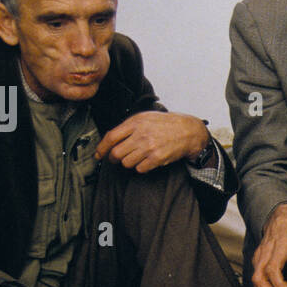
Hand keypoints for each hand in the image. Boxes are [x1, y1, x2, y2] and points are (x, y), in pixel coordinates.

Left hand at [95, 111, 209, 171]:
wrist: (188, 131)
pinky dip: (140, 167)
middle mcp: (141, 134)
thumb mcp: (145, 117)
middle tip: (116, 159)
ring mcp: (149, 147)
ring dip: (128, 163)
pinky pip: (139, 169)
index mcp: (135, 122)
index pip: (111, 137)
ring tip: (136, 157)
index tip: (98, 154)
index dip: (101, 148)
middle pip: (116, 153)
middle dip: (113, 158)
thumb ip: (128, 126)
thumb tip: (111, 139)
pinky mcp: (157, 158)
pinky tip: (146, 161)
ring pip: (126, 163)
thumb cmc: (166, 124)